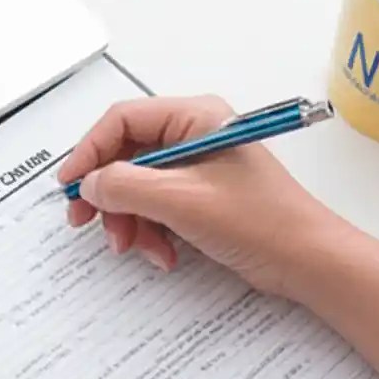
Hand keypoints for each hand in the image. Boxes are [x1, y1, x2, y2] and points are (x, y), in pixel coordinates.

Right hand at [58, 95, 347, 297]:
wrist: (309, 261)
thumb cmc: (262, 222)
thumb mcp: (181, 201)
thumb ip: (125, 186)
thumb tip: (88, 183)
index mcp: (194, 117)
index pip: (122, 120)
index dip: (89, 150)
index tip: (69, 182)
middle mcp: (193, 134)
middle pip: (125, 155)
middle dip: (108, 194)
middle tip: (89, 222)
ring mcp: (197, 166)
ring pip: (137, 185)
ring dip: (130, 219)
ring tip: (137, 247)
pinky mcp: (201, 195)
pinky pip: (157, 205)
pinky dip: (151, 230)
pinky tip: (163, 253)